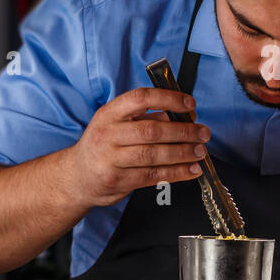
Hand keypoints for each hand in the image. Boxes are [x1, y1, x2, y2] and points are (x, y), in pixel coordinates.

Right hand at [66, 87, 209, 207]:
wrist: (77, 178)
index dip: (168, 98)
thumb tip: (180, 114)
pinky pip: (152, 175)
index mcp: (109, 113)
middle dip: (183, 131)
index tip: (190, 103)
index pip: (141, 98)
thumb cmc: (103, 146)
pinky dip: (176, 173)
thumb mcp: (116, 124)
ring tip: (200, 152)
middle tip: (203, 133)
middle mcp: (107, 134)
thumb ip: (145, 118)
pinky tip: (191, 170)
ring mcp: (110, 159)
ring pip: (153, 155)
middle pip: (152, 130)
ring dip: (182, 153)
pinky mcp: (117, 180)